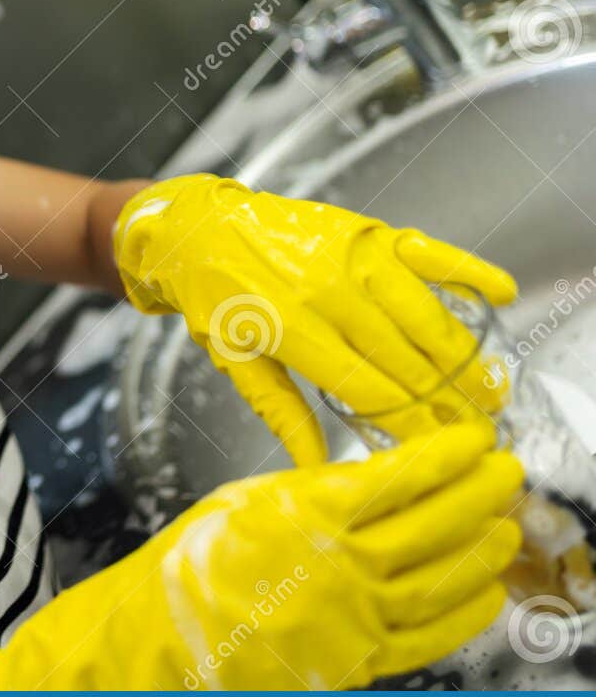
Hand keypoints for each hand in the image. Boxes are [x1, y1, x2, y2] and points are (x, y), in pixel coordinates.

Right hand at [0, 422, 521, 689]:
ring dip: (480, 548)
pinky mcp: (354, 658)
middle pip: (433, 522)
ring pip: (440, 578)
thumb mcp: (244, 501)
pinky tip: (484, 592)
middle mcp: (338, 563)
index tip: (472, 440)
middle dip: (478, 493)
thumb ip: (308, 490)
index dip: (445, 456)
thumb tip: (363, 479)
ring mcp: (352, 615)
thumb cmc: (188, 566)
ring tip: (504, 526)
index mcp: (306, 511)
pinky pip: (427, 634)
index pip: (399, 476)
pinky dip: (464, 612)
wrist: (159, 637)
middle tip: (505, 471)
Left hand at [111, 173, 516, 464]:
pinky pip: (429, 251)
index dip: (412, 423)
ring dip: (465, 354)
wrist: (198, 228)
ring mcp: (353, 255)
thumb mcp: (233, 360)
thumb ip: (280, 412)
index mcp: (292, 329)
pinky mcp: (368, 229)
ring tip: (492, 388)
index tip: (443, 449)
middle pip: (406, 358)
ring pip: (426, 314)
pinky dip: (468, 270)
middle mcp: (328, 291)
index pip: (370, 389)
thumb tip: (315, 468)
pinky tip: (499, 295)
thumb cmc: (215, 298)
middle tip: (480, 430)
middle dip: (447, 400)